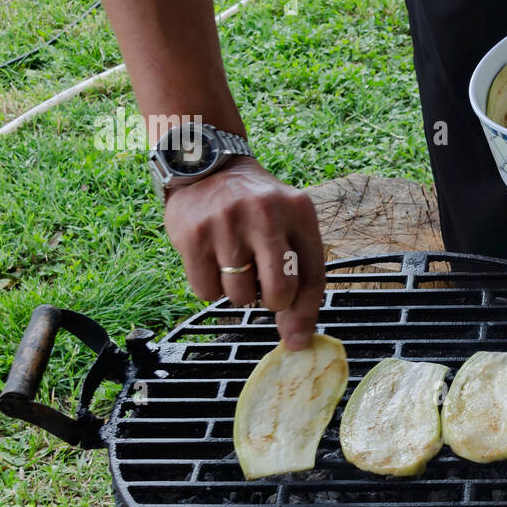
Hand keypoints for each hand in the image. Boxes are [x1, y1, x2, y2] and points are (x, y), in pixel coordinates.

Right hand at [164, 157, 324, 350]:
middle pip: (279, 292)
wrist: (207, 167)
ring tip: (236, 262)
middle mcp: (265, 214)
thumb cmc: (256, 207)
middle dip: (273, 302)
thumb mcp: (288, 224)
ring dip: (239, 292)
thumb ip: (300, 274)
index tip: (298, 339)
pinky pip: (206, 291)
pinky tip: (213, 260)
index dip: (306, 313)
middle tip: (264, 289)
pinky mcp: (194, 235)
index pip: (313, 275)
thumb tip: (296, 337)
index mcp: (299, 211)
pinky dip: (210, 287)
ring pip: (240, 296)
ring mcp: (227, 224)